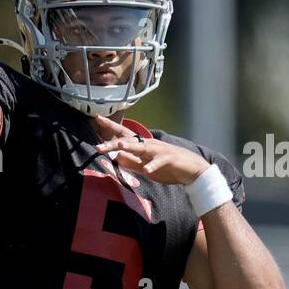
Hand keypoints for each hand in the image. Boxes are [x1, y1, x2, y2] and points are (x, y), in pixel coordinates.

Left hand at [93, 115, 210, 185]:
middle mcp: (150, 145)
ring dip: (131, 146)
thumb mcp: (146, 167)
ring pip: (143, 147)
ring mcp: (160, 151)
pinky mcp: (170, 159)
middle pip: (129, 140)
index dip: (110, 128)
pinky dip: (153, 165)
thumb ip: (132, 163)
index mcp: (143, 146)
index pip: (124, 135)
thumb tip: (116, 158)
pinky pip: (159, 162)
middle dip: (113, 142)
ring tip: (119, 145)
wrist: (192, 170)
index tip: (96, 119)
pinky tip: (147, 170)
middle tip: (97, 146)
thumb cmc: (168, 168)